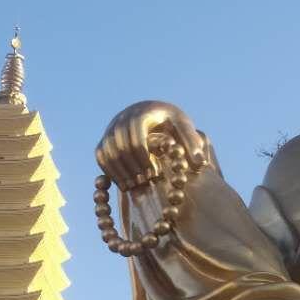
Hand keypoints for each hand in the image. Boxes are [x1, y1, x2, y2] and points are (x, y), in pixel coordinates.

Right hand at [95, 100, 210, 192]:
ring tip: (135, 186)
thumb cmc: (172, 123)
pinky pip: (101, 156)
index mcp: (142, 114)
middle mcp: (122, 118)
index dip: (144, 160)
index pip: (137, 139)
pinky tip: (124, 184)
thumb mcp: (184, 127)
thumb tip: (198, 163)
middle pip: (120, 147)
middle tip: (144, 183)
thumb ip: (192, 142)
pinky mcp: (105, 138)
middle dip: (132, 168)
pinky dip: (110, 171)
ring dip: (120, 172)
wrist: (154, 113)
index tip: (154, 174)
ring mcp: (111, 128)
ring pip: (107, 152)